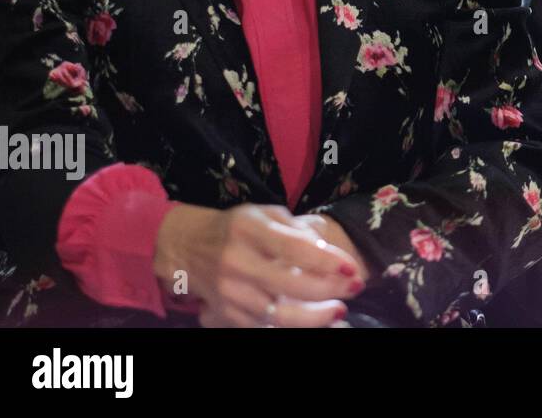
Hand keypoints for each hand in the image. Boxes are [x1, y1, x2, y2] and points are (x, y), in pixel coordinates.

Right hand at [153, 203, 365, 327]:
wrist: (186, 247)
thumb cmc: (236, 228)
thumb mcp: (264, 214)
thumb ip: (296, 230)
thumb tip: (330, 254)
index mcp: (249, 230)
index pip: (294, 248)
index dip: (326, 260)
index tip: (351, 268)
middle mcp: (236, 262)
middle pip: (290, 284)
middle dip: (329, 289)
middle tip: (355, 287)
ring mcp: (229, 292)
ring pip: (278, 315)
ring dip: (315, 317)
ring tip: (339, 311)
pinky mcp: (226, 314)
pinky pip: (264, 327)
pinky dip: (294, 327)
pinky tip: (317, 323)